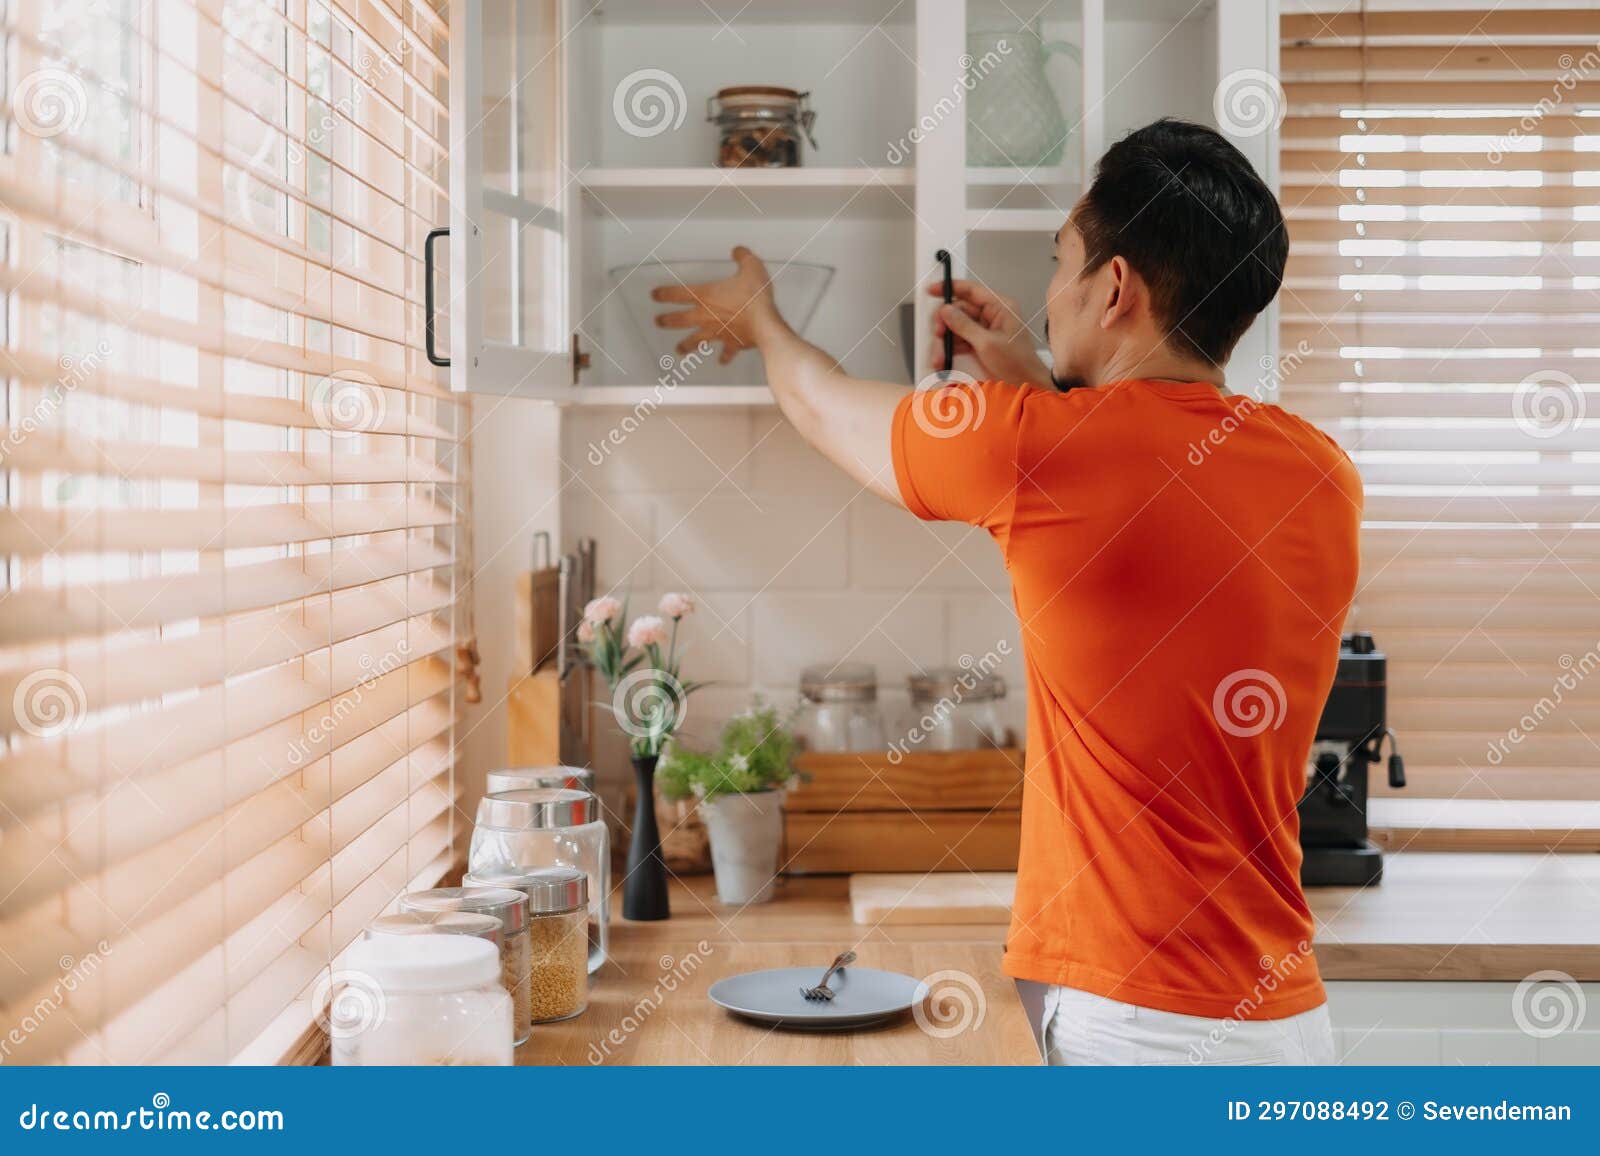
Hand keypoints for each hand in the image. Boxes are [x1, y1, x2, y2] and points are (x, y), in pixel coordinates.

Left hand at [652, 246, 785, 364]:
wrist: (765, 324)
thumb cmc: (754, 297)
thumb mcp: (751, 268)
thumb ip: (743, 257)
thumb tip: (738, 251)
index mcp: (706, 296)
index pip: (678, 294)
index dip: (664, 294)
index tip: (654, 296)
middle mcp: (706, 316)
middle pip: (680, 320)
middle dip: (667, 321)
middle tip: (658, 322)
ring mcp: (717, 332)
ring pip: (696, 341)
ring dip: (686, 345)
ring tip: (678, 350)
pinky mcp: (732, 344)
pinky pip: (725, 352)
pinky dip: (724, 357)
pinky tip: (722, 361)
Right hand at [928, 279, 1052, 386]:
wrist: (1026, 384)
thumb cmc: (1017, 363)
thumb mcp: (987, 343)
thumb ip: (965, 325)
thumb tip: (947, 311)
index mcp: (1000, 307)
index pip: (972, 290)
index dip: (950, 288)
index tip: (933, 290)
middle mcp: (992, 315)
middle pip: (960, 311)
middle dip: (946, 324)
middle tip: (938, 334)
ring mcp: (986, 329)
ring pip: (958, 327)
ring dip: (946, 341)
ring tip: (940, 356)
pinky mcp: (981, 342)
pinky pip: (961, 340)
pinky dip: (952, 349)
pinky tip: (945, 359)